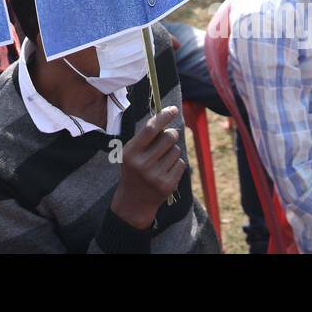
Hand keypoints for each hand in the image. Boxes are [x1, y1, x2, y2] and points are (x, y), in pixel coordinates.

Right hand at [110, 106, 185, 229]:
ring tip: (162, 159)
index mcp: (131, 152)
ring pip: (176, 151)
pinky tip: (166, 170)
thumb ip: (145, 138)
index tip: (174, 109)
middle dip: (172, 134)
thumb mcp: (131, 154)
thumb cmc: (133, 170)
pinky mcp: (168, 185)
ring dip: (173, 151)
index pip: (151, 129)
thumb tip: (165, 118)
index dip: (164, 117)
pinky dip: (176, 163)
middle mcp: (143, 164)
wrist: (133, 202)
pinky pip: (181, 164)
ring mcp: (156, 176)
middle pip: (169, 138)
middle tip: (169, 137)